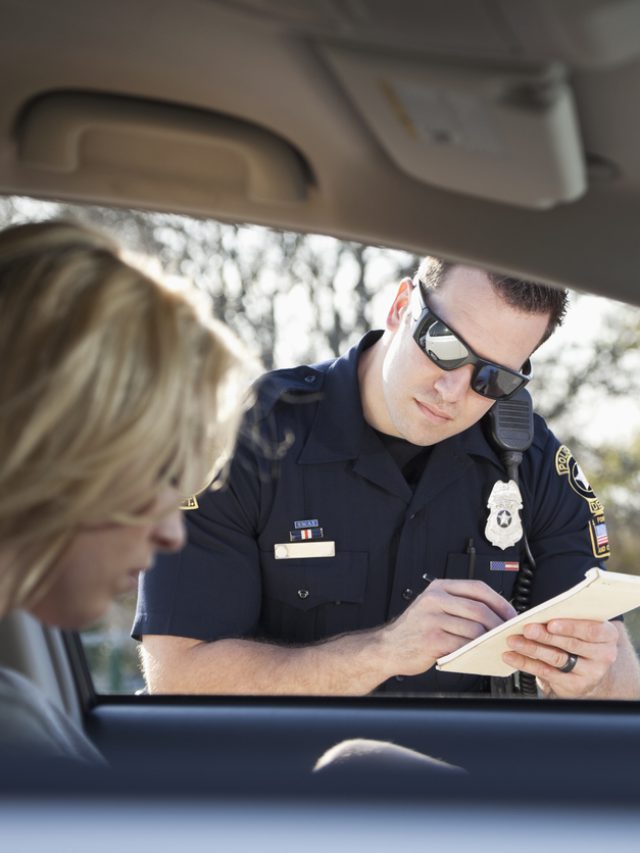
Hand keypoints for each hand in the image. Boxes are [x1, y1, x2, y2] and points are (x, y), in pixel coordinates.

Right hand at [382, 579, 516, 676]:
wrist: (388, 647)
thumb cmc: (415, 630)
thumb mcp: (433, 607)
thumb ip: (459, 606)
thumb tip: (496, 614)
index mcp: (438, 588)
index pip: (477, 588)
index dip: (499, 601)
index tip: (511, 614)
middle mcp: (434, 600)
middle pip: (479, 609)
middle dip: (499, 623)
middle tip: (506, 633)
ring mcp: (432, 620)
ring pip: (474, 628)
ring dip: (489, 640)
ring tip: (494, 645)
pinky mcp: (432, 640)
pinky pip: (463, 644)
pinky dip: (475, 650)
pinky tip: (478, 653)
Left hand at [502, 619, 618, 697]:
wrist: (590, 671)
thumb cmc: (582, 640)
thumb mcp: (583, 627)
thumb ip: (570, 620)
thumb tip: (540, 614)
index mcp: (608, 636)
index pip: (591, 630)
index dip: (570, 627)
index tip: (551, 623)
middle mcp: (603, 656)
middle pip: (571, 644)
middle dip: (545, 636)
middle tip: (526, 629)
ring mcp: (590, 673)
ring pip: (557, 658)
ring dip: (531, 648)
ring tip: (514, 641)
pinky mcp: (574, 686)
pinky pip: (546, 672)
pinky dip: (525, 663)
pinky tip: (512, 656)